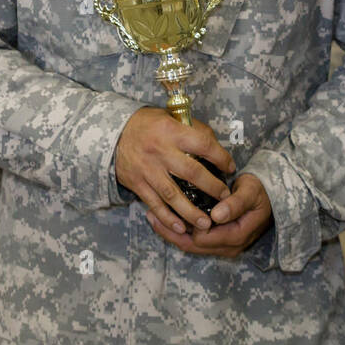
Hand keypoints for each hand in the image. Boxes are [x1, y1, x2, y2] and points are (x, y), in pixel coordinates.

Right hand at [115, 107, 236, 233]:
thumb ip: (192, 130)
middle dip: (212, 187)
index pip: (203, 145)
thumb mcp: (171, 117)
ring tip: (207, 223)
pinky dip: (167, 218)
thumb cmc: (148, 124)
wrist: (114, 133)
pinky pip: (155, 204)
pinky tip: (180, 227)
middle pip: (191, 172)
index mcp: (172, 131)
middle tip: (225, 197)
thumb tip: (215, 146)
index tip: (230, 167)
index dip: (220, 157)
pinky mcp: (137, 184)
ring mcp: (148, 170)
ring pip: (173, 195)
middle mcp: (160, 151)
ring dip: (191, 211)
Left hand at [146, 173, 272, 257]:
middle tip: (150, 215)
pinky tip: (166, 219)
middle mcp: (228, 246)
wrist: (271, 197)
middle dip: (170, 231)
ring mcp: (222, 246)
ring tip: (152, 217)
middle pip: (192, 245)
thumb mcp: (251, 192)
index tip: (169, 209)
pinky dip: (179, 231)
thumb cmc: (260, 192)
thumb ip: (235, 203)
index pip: (203, 238)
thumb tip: (217, 215)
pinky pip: (194, 241)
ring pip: (190, 245)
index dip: (185, 225)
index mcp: (235, 236)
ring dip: (171, 232)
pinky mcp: (217, 241)